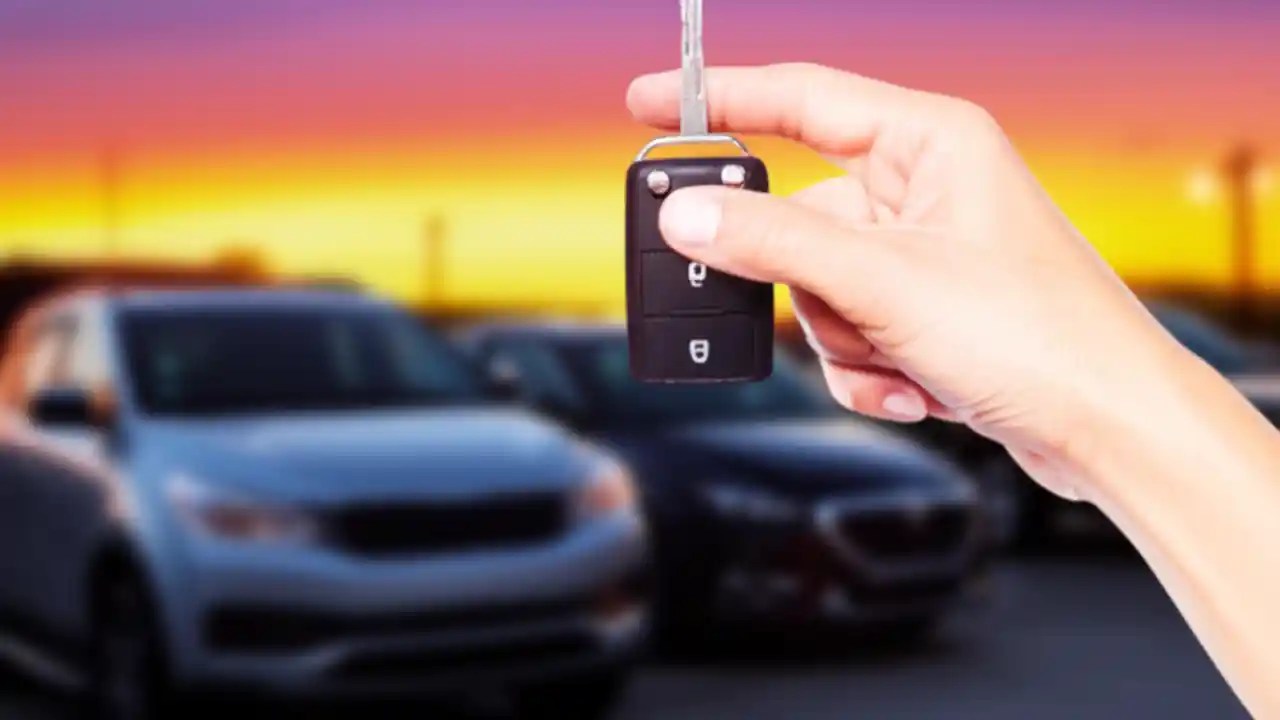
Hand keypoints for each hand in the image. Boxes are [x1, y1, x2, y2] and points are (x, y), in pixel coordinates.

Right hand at [627, 63, 1190, 498]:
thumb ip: (774, 243)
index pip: (799, 97)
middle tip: (834, 308)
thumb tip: (687, 214)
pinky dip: (867, 368)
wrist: (1110, 428)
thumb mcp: (885, 282)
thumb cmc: (1039, 336)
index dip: (717, 97)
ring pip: (815, 286)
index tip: (648, 104)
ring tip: (906, 359)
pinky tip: (918, 388)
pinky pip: (848, 329)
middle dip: (808, 286)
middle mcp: (924, 188)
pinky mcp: (923, 309)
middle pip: (798, 218)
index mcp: (929, 141)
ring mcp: (922, 253)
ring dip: (845, 339)